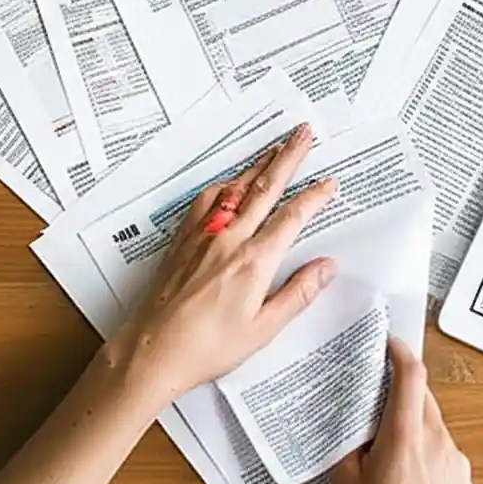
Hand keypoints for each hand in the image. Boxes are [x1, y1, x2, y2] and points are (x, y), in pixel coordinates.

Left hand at [104, 122, 339, 402]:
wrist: (153, 350)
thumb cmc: (207, 347)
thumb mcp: (264, 328)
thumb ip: (298, 293)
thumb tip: (326, 267)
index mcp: (254, 261)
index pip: (292, 217)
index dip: (314, 196)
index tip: (329, 183)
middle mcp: (228, 239)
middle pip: (265, 188)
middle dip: (287, 157)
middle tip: (303, 133)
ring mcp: (203, 236)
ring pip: (236, 188)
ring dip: (258, 165)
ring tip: (274, 147)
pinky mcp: (183, 240)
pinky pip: (206, 201)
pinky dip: (223, 184)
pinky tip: (229, 182)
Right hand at [331, 338, 477, 483]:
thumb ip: (345, 451)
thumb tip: (346, 431)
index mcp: (406, 437)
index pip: (411, 375)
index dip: (400, 352)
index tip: (390, 344)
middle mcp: (439, 444)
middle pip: (423, 401)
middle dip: (401, 397)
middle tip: (375, 407)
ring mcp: (457, 465)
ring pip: (435, 430)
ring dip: (414, 432)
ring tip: (386, 460)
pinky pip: (446, 458)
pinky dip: (428, 460)